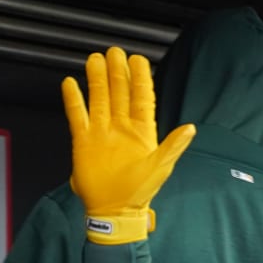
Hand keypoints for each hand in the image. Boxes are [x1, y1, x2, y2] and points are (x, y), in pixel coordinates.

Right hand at [61, 46, 194, 243]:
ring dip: (97, 80)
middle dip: (117, 72)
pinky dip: (73, 100)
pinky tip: (70, 83)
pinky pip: (77, 115)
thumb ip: (173, 146)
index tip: (137, 60)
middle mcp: (121, 128)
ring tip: (95, 60)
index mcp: (142, 131)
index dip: (140, 78)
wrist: (114, 210)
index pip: (141, 98)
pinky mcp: (83, 141)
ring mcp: (101, 133)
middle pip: (119, 93)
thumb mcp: (160, 167)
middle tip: (114, 52)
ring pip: (99, 99)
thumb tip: (191, 128)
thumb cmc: (139, 192)